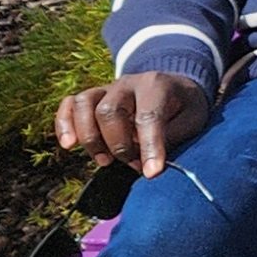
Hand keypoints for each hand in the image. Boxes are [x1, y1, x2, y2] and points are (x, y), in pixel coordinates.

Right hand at [55, 71, 214, 177]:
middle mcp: (128, 83)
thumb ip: (173, 136)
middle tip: (133, 164)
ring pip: (84, 104)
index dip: (149, 147)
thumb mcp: (193, 119)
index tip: (151, 173)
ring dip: (90, 138)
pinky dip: (64, 124)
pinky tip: (69, 145)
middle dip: (118, 145)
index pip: (148, 116)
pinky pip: (70, 104)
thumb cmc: (184, 107)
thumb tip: (149, 161)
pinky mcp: (93, 97)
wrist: (174, 85)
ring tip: (105, 161)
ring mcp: (107, 88)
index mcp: (157, 86)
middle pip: (108, 111)